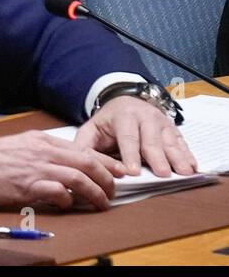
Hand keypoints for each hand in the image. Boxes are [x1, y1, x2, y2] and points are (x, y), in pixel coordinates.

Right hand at [0, 130, 126, 210]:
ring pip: (80, 179)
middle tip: (113, 192)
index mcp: (43, 141)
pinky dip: (69, 201)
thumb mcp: (20, 145)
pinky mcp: (28, 187)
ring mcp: (37, 169)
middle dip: (108, 179)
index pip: (85, 150)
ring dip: (96, 194)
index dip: (107, 162)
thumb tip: (64, 166)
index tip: (120, 171)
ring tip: (101, 203)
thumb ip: (43, 153)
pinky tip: (67, 205)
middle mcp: (44, 152)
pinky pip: (60, 194)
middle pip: (89, 163)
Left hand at [76, 96, 197, 176]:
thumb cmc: (107, 123)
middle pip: (151, 140)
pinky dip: (187, 154)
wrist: (124, 102)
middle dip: (157, 157)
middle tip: (162, 174)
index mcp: (123, 116)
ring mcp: (162, 122)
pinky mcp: (173, 129)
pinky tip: (192, 166)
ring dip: (177, 157)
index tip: (133, 171)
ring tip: (184, 172)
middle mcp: (145, 116)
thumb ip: (84, 145)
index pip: (127, 137)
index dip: (130, 154)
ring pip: (170, 141)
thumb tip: (86, 163)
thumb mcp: (90, 130)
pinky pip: (181, 142)